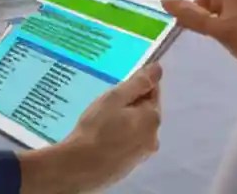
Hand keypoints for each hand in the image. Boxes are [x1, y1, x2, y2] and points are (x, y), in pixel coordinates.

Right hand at [20, 64, 162, 193]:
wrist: (78, 168)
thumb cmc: (96, 129)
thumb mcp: (114, 98)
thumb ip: (138, 83)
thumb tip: (157, 69)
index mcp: (153, 117)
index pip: (153, 90)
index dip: (137, 84)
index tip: (119, 86)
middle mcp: (153, 137)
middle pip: (145, 110)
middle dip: (130, 104)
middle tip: (106, 104)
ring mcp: (142, 154)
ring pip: (137, 128)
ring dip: (125, 121)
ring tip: (101, 121)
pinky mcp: (129, 166)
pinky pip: (128, 143)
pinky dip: (119, 137)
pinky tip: (101, 137)